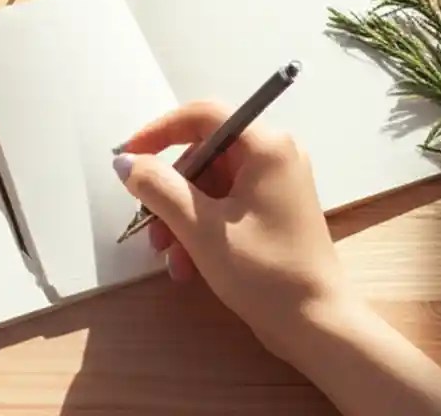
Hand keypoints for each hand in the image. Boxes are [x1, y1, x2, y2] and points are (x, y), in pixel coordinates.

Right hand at [113, 101, 353, 358]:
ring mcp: (275, 185)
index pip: (203, 115)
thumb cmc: (263, 270)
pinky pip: (224, 206)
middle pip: (203, 155)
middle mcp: (274, 156)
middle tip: (149, 226)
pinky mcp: (272, 211)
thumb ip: (158, 187)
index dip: (160, 131)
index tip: (129, 156)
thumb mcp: (200, 227)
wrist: (315, 324)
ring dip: (180, 218)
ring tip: (169, 257)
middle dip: (170, 192)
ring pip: (209, 185)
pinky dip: (200, 230)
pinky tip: (187, 265)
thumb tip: (125, 162)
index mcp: (266, 147)